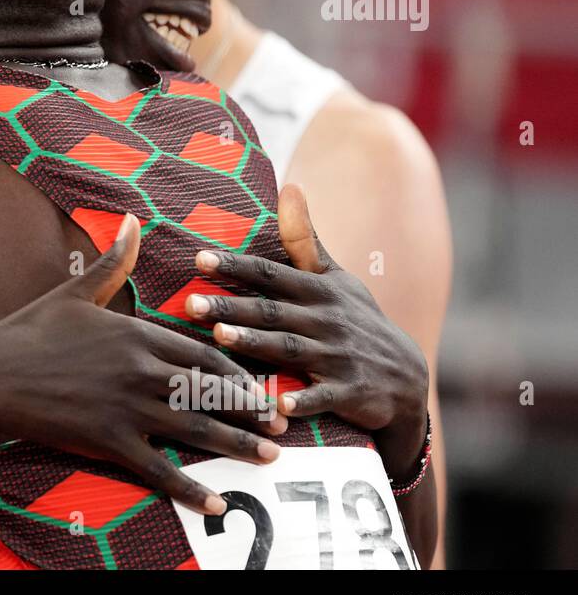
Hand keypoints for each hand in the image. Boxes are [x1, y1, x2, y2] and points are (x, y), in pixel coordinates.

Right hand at [0, 214, 288, 517]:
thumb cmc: (28, 330)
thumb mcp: (74, 291)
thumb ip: (113, 260)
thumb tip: (131, 218)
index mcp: (137, 332)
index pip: (202, 351)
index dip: (235, 368)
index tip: (259, 381)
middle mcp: (141, 369)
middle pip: (211, 389)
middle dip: (250, 407)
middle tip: (281, 422)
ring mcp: (127, 406)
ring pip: (197, 426)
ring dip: (238, 443)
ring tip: (270, 457)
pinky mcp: (108, 439)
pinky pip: (158, 468)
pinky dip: (188, 488)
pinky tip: (213, 502)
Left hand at [183, 183, 429, 475]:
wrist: (405, 376)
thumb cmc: (356, 320)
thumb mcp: (336, 278)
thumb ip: (305, 240)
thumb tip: (289, 188)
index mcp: (317, 291)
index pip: (270, 273)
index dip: (236, 266)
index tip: (199, 258)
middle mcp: (326, 320)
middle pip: (271, 311)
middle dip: (231, 305)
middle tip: (190, 302)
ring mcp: (338, 356)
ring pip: (290, 348)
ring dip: (256, 343)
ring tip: (220, 336)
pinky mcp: (349, 392)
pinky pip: (324, 396)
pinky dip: (304, 401)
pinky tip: (279, 406)